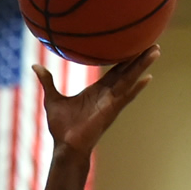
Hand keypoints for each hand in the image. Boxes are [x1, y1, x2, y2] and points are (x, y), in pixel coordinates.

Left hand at [37, 46, 159, 154]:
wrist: (65, 146)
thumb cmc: (61, 127)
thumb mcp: (53, 99)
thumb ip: (48, 82)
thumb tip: (35, 66)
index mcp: (96, 91)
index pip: (114, 70)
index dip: (124, 58)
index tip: (133, 45)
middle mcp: (107, 94)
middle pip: (126, 71)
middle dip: (139, 58)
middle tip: (153, 43)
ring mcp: (111, 102)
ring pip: (130, 79)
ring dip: (142, 66)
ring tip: (155, 51)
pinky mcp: (111, 110)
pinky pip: (126, 96)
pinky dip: (136, 87)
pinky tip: (148, 78)